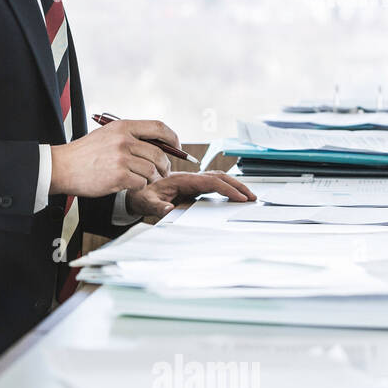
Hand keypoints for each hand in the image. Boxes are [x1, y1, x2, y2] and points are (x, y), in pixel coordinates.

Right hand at [49, 119, 179, 197]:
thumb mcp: (107, 135)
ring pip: (152, 170)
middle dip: (165, 166)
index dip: (173, 139)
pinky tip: (128, 184)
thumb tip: (159, 143)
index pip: (158, 127)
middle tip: (162, 172)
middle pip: (159, 153)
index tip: (177, 149)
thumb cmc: (84, 154)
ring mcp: (121, 158)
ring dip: (151, 178)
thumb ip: (130, 136)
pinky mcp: (118, 176)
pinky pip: (141, 183)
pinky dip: (139, 186)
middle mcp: (124, 140)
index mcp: (123, 127)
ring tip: (141, 180)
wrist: (62, 167)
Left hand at [126, 170, 256, 217]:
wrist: (135, 192)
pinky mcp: (192, 187)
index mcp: (182, 180)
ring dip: (234, 186)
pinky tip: (234, 197)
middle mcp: (189, 178)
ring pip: (218, 179)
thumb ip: (157, 207)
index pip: (210, 182)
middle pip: (219, 177)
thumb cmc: (140, 196)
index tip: (240, 197)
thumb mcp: (146, 203)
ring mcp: (192, 182)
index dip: (227, 189)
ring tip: (248, 196)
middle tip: (252, 196)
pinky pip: (213, 185)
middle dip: (237, 185)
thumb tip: (169, 210)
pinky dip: (226, 188)